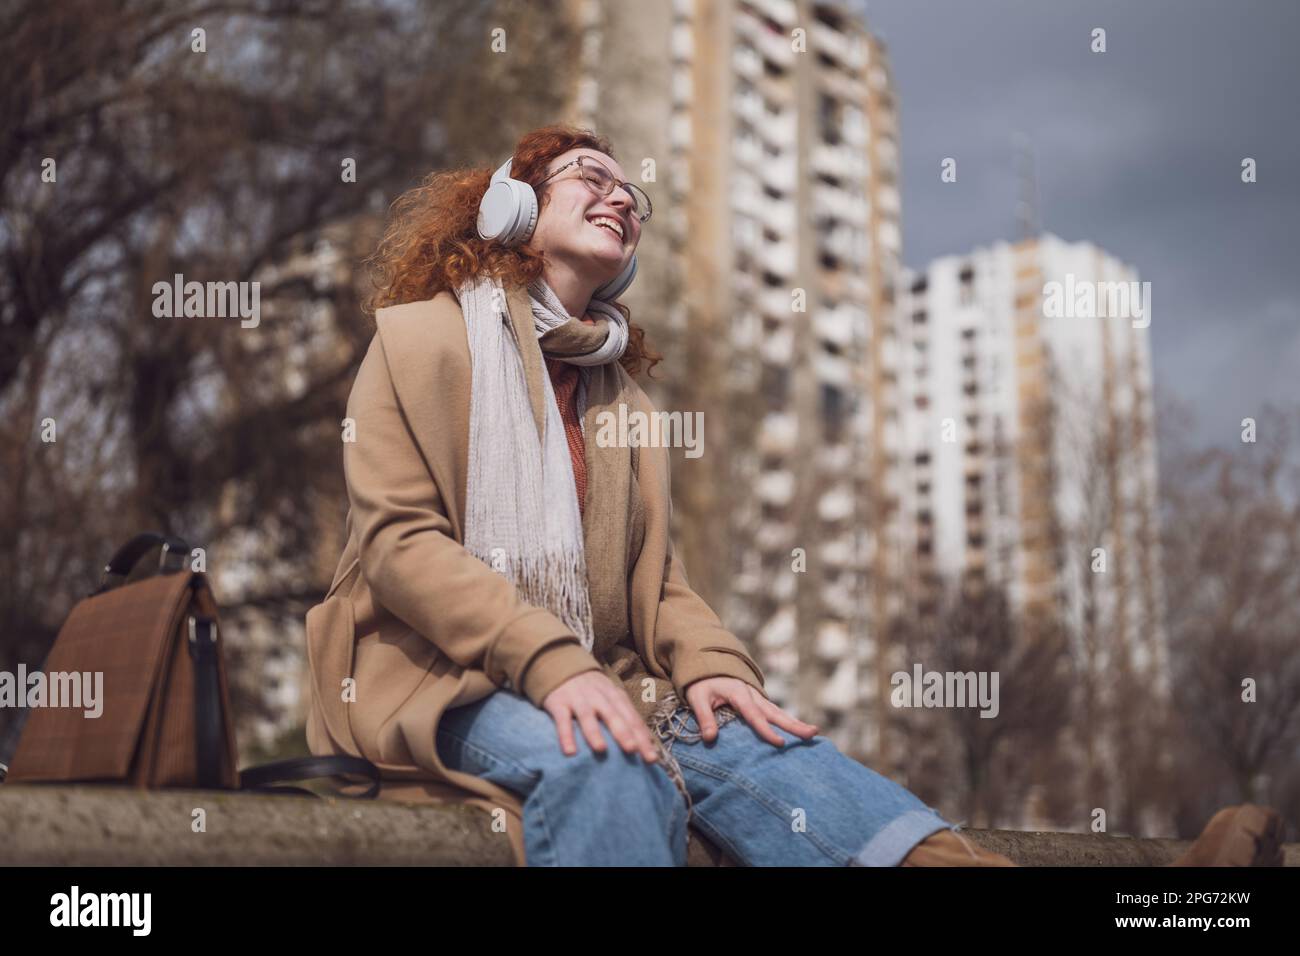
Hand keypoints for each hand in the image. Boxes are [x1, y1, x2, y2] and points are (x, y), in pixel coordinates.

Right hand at [541, 671, 660, 763]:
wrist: (562, 663)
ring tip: (601, 749)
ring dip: (594, 732)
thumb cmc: (592, 689)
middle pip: (614, 716)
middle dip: (624, 733)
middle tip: (633, 750)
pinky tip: (570, 752)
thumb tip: (646, 745)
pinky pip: (563, 720)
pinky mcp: (559, 703)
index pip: (632, 719)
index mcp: (616, 697)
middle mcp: (599, 697)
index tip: (652, 758)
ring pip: (588, 716)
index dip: (643, 738)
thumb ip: (625, 717)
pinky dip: (565, 735)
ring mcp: (579, 699)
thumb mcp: (611, 697)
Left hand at [684, 677, 818, 746]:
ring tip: (814, 733)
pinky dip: (788, 720)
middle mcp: (752, 694)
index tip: (779, 743)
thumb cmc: (701, 682)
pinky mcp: (758, 701)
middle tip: (812, 734)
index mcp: (738, 693)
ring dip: (796, 723)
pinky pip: (775, 712)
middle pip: (775, 713)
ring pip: (779, 712)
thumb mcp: (697, 697)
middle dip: (794, 725)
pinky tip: (798, 730)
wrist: (706, 662)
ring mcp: (757, 697)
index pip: (754, 715)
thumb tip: (710, 739)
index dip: (766, 730)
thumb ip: (704, 717)